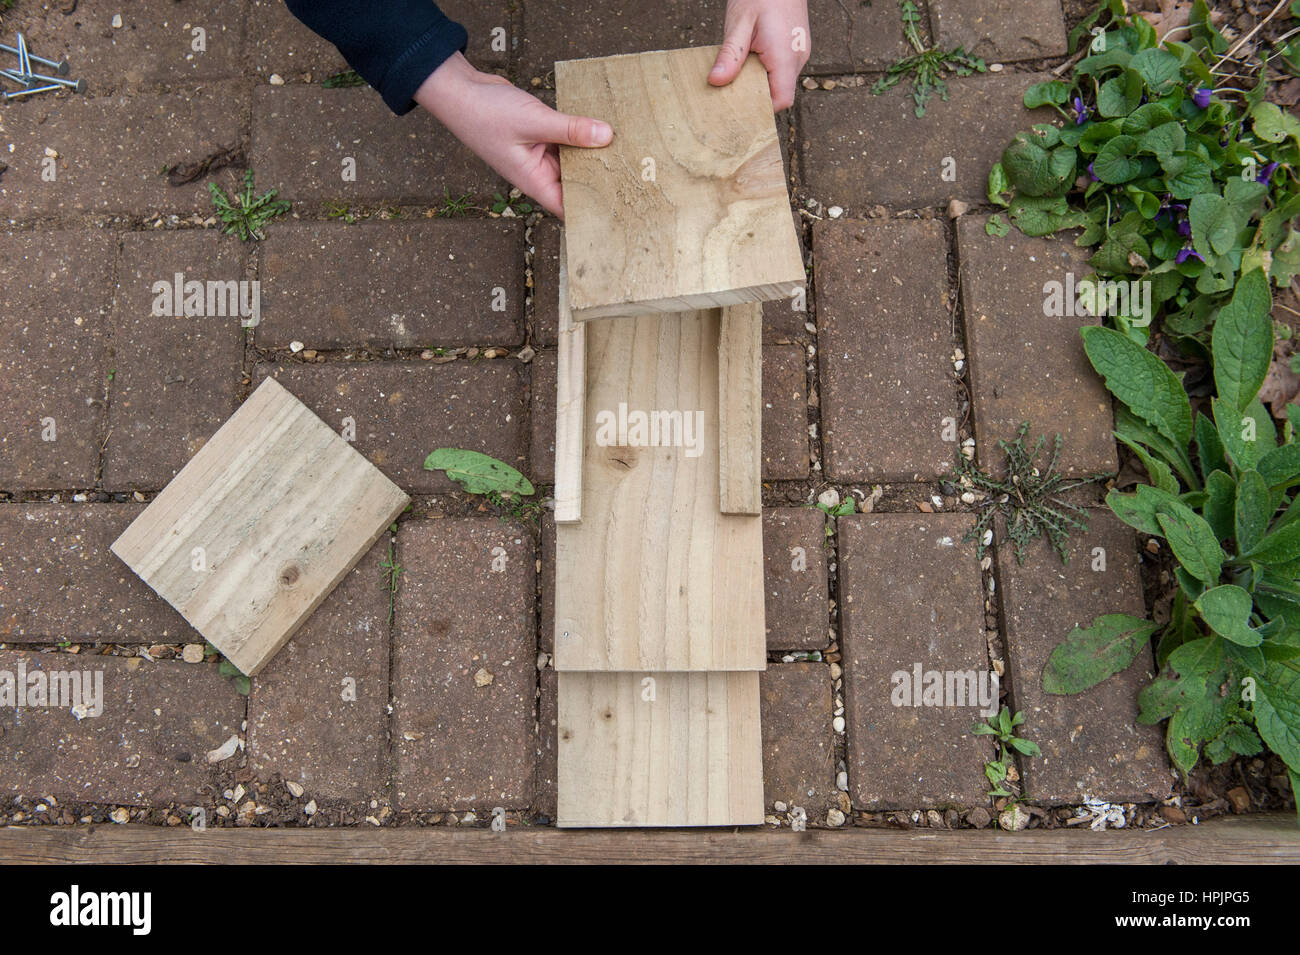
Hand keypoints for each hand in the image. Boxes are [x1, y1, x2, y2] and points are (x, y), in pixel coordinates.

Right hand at [414, 52, 612, 218]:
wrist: (459, 89)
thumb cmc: (484, 114)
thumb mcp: (534, 121)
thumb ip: (571, 129)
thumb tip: (606, 136)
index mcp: (534, 181)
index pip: (569, 208)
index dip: (593, 213)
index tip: (622, 212)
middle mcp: (539, 171)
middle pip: (578, 183)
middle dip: (602, 180)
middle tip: (637, 177)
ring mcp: (541, 153)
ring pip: (576, 159)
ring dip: (595, 154)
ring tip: (630, 152)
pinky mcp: (542, 135)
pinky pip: (568, 139)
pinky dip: (583, 134)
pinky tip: (606, 128)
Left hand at [708, 0, 810, 110]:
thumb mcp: (739, 22)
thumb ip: (730, 54)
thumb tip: (716, 81)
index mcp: (785, 55)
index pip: (781, 100)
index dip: (762, 108)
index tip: (738, 106)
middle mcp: (797, 58)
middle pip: (779, 94)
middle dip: (756, 97)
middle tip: (731, 92)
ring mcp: (799, 54)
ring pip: (780, 83)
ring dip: (759, 83)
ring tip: (739, 72)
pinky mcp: (795, 49)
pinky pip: (781, 71)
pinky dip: (765, 72)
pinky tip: (749, 61)